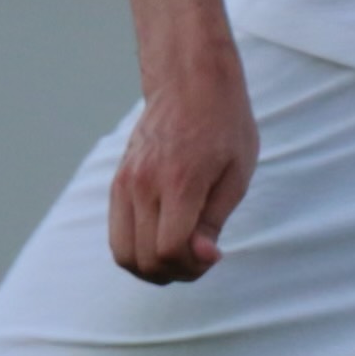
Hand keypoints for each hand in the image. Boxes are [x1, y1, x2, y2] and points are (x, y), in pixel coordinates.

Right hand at [106, 34, 258, 284]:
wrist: (190, 82)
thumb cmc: (224, 125)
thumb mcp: (237, 173)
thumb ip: (215, 220)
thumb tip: (202, 257)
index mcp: (179, 182)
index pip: (168, 250)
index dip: (192, 266)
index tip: (214, 254)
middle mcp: (143, 184)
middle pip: (143, 259)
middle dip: (174, 272)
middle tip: (199, 258)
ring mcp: (125, 183)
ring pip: (122, 253)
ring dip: (151, 267)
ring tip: (181, 253)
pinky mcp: (118, 182)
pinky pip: (117, 233)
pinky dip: (138, 248)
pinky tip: (164, 237)